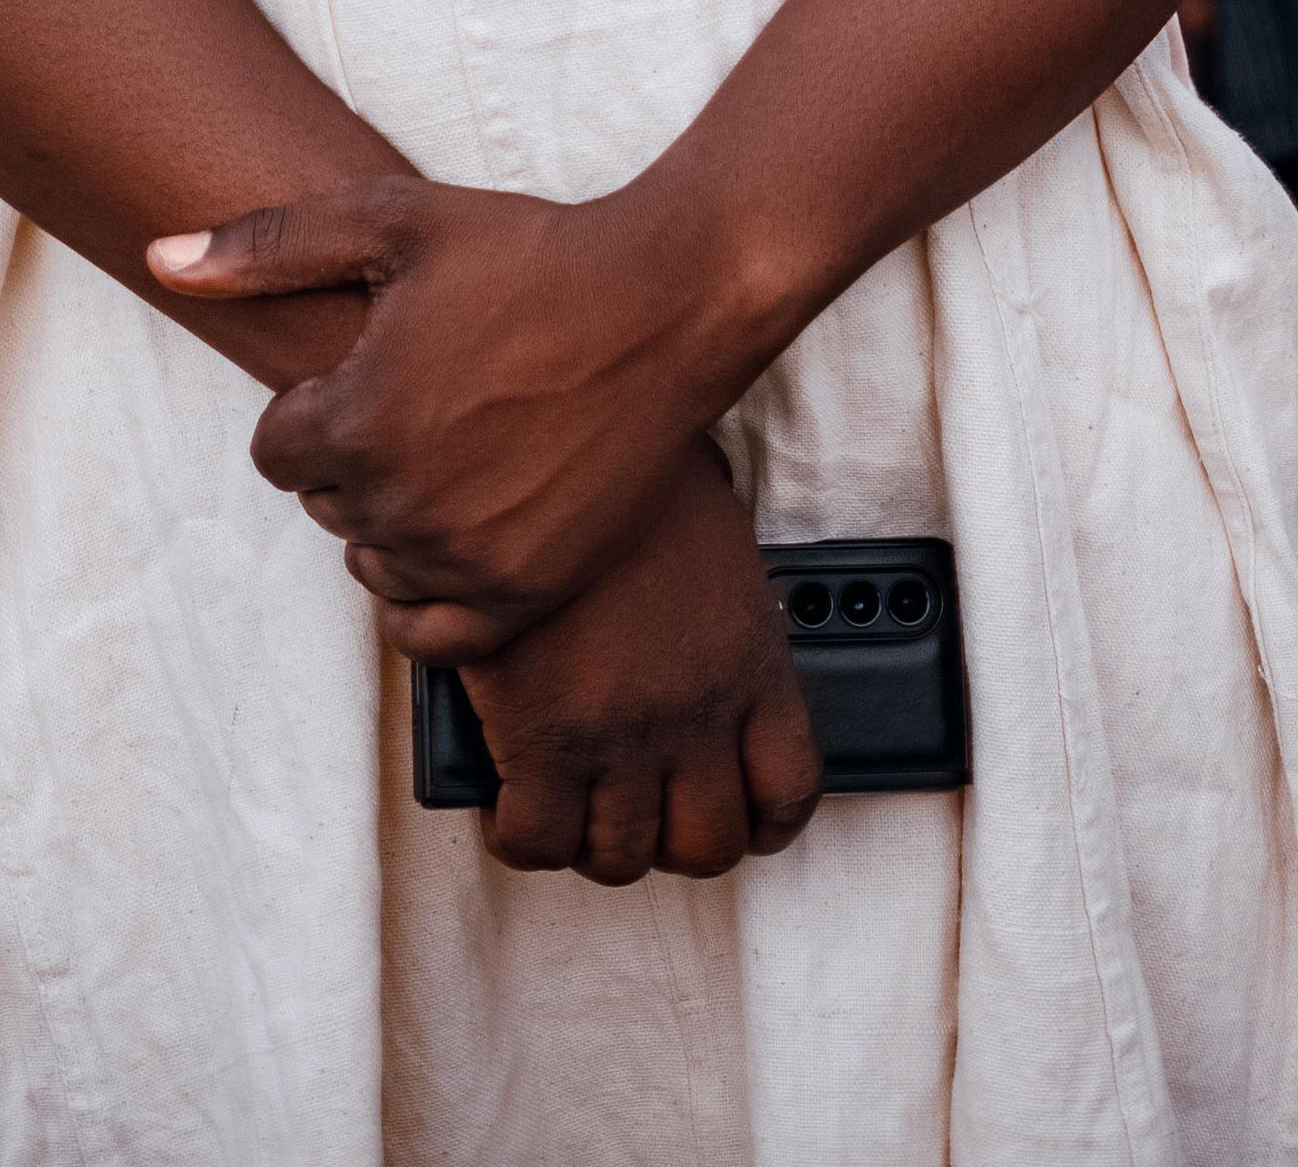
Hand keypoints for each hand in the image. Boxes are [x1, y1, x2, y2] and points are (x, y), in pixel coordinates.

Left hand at [154, 173, 724, 649]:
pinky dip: (426, 597)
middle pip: (324, 507)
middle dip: (352, 459)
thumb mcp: (390, 221)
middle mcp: (403, 504)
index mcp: (357, 421)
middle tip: (419, 402)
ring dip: (391, 521)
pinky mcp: (526, 592)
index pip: (275, 452)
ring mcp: (467, 559)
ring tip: (449, 453)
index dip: (313, 407)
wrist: (662, 304)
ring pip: (374, 565)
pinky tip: (454, 538)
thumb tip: (160, 256)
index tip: (368, 370)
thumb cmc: (527, 253)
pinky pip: (434, 635)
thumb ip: (265, 246)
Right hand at [455, 444, 822, 883]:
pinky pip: (537, 838)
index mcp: (751, 661)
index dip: (763, 820)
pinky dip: (522, 836)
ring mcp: (622, 736)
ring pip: (620, 856)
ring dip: (596, 843)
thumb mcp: (711, 519)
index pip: (788, 788)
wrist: (553, 441)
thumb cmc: (631, 463)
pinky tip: (508, 803)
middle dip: (672, 841)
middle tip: (639, 810)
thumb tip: (698, 582)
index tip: (738, 813)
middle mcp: (698, 714)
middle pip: (706, 845)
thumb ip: (718, 580)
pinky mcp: (542, 739)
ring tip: (569, 806)